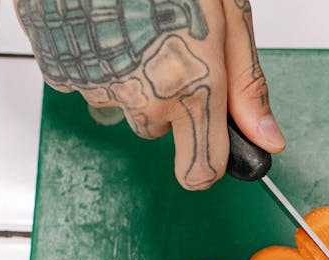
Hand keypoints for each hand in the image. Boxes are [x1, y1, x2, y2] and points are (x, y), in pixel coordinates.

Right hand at [14, 0, 283, 189]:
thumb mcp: (230, 20)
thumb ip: (248, 87)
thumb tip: (267, 138)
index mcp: (192, 88)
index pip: (201, 170)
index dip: (209, 167)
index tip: (211, 159)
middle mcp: (143, 97)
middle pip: (161, 130)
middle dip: (170, 103)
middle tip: (170, 49)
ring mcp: (98, 86)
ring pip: (124, 105)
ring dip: (132, 80)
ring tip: (137, 30)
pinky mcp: (60, 71)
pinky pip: (87, 83)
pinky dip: (97, 62)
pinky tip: (107, 28)